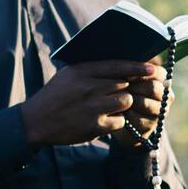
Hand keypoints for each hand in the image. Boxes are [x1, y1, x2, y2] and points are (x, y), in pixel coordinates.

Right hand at [19, 59, 155, 147]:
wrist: (34, 122)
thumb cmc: (55, 96)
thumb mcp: (68, 74)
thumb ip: (91, 68)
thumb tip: (120, 63)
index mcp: (82, 71)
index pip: (118, 65)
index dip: (138, 67)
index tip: (153, 69)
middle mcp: (89, 87)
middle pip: (124, 84)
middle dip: (128, 88)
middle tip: (125, 92)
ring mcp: (93, 107)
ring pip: (125, 101)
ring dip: (123, 105)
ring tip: (110, 106)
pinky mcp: (95, 125)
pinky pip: (120, 120)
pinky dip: (116, 121)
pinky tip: (104, 120)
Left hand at [108, 54, 172, 147]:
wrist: (123, 119)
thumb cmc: (123, 91)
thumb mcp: (127, 76)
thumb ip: (130, 65)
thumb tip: (128, 46)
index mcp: (163, 78)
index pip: (155, 71)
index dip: (138, 71)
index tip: (124, 73)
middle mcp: (166, 94)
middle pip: (151, 87)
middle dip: (132, 87)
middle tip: (117, 87)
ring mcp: (160, 111)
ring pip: (144, 103)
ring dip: (127, 101)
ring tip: (115, 99)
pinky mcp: (151, 126)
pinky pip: (137, 118)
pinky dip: (125, 115)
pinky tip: (117, 111)